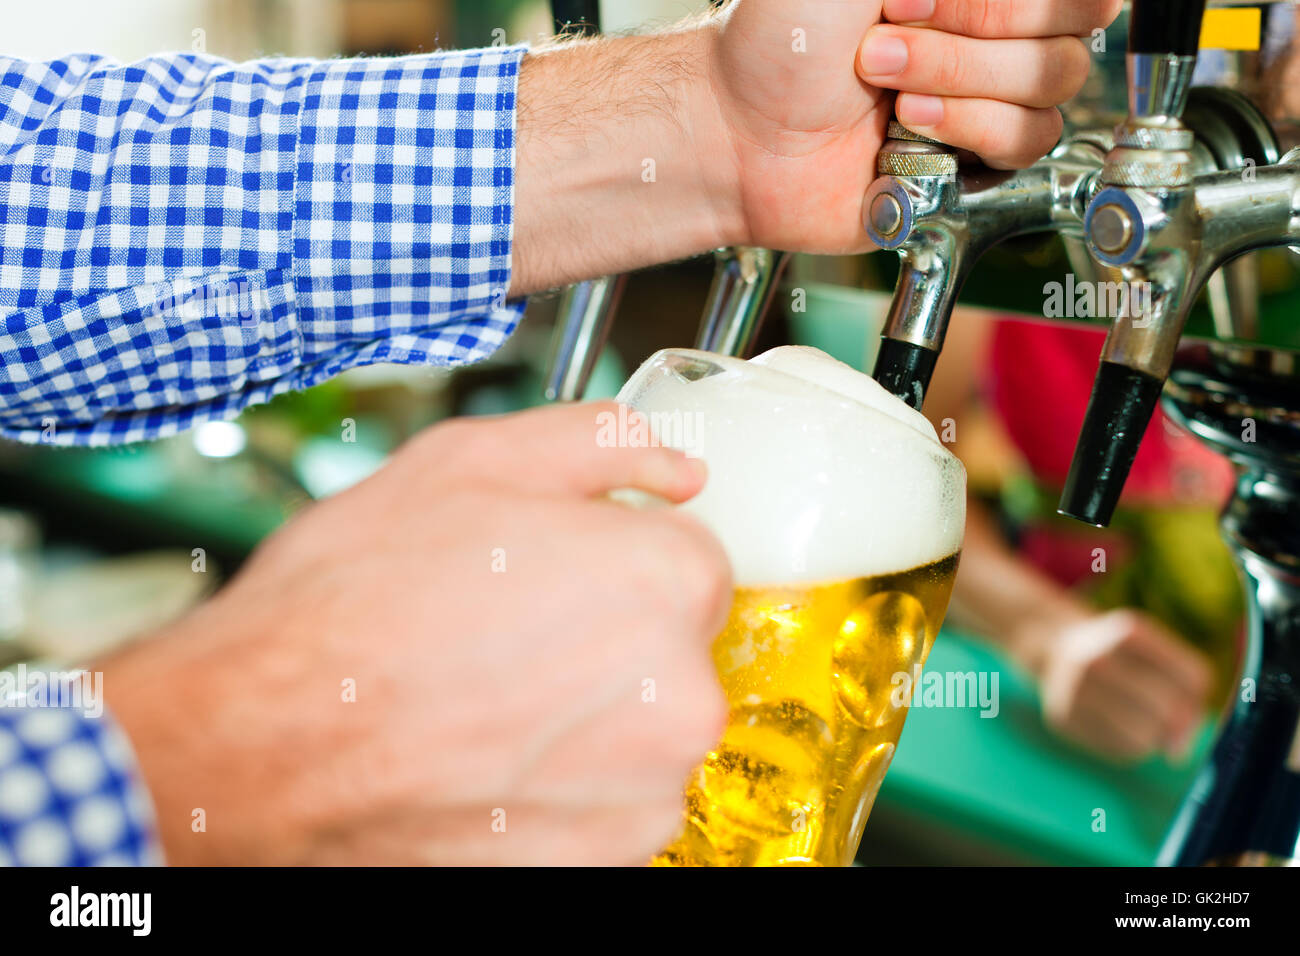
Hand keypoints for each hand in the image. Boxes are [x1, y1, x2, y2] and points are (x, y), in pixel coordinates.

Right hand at [100, 402, 731, 864]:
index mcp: (666, 582)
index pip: (690, 557)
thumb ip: (602, 444)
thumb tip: (675, 468)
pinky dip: (562, 781)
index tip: (560, 571)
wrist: (262, 746)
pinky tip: (485, 755)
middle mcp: (679, 694)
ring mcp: (646, 789)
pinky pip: (608, 798)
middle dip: (608, 631)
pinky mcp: (603, 858)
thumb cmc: (352, 606)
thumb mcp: (472, 462)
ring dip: (585, 711)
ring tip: (483, 694)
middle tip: (507, 628)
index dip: (616, 555)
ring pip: (641, 725)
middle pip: (671, 644)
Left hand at [512, 0, 1120, 291]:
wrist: (738, 134)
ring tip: (884, 89)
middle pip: (1068, 29)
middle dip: (970, 33)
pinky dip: (965, 132)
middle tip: (883, 43)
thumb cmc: (779, 42)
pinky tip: (906, 131)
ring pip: (1051, 87)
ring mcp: (985, 97)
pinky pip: (1027, 146)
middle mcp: (988, 33)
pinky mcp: (974, 163)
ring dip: (958, 82)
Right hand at [1017, 607, 1213, 762]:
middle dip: (1174, 719)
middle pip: (1169, 711)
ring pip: (1144, 738)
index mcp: (1131, 632)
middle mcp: (1098, 659)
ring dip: (1151, 736)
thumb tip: (1177, 753)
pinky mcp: (1063, 717)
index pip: (1193, 678)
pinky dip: (1127, 745)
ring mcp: (1075, 689)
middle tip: (1158, 711)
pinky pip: (1117, 750)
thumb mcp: (1158, 652)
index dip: (1196, 695)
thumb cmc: (1123, 656)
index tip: (1181, 693)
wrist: (1056, 648)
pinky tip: (1114, 725)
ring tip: (1135, 718)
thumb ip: (1187, 694)